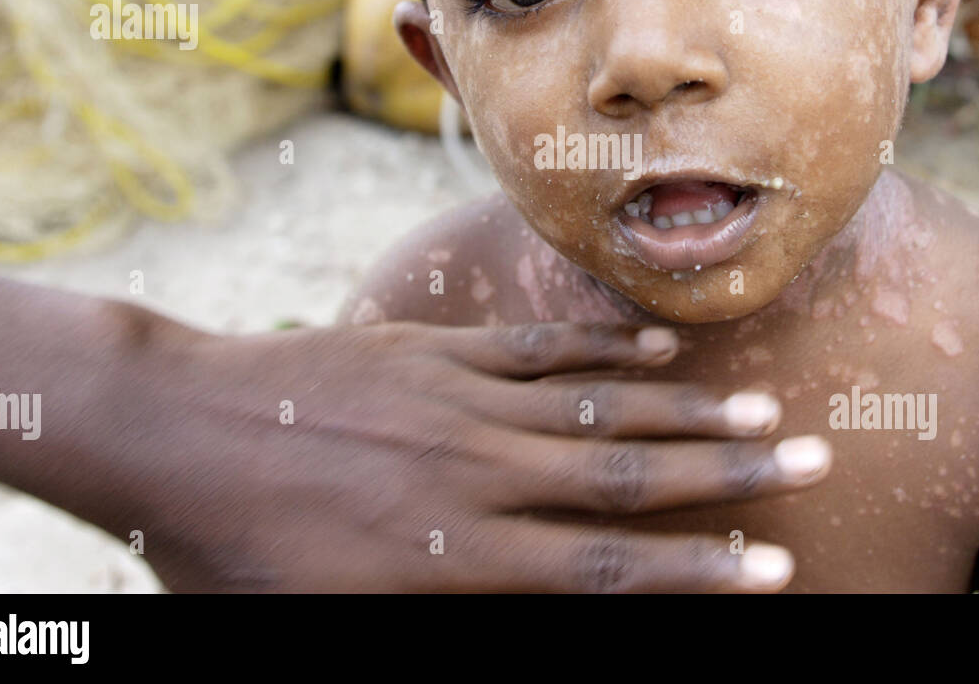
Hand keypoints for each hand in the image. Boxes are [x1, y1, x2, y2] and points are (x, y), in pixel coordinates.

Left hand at [130, 321, 830, 590]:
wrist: (168, 428)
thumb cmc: (231, 552)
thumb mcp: (322, 628)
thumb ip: (427, 630)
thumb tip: (520, 618)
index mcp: (454, 558)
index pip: (604, 568)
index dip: (697, 569)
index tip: (772, 564)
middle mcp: (477, 474)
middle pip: (627, 476)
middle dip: (728, 475)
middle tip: (811, 460)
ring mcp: (459, 401)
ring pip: (596, 406)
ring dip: (685, 407)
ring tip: (761, 407)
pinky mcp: (433, 351)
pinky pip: (534, 350)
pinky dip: (601, 351)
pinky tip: (655, 349)